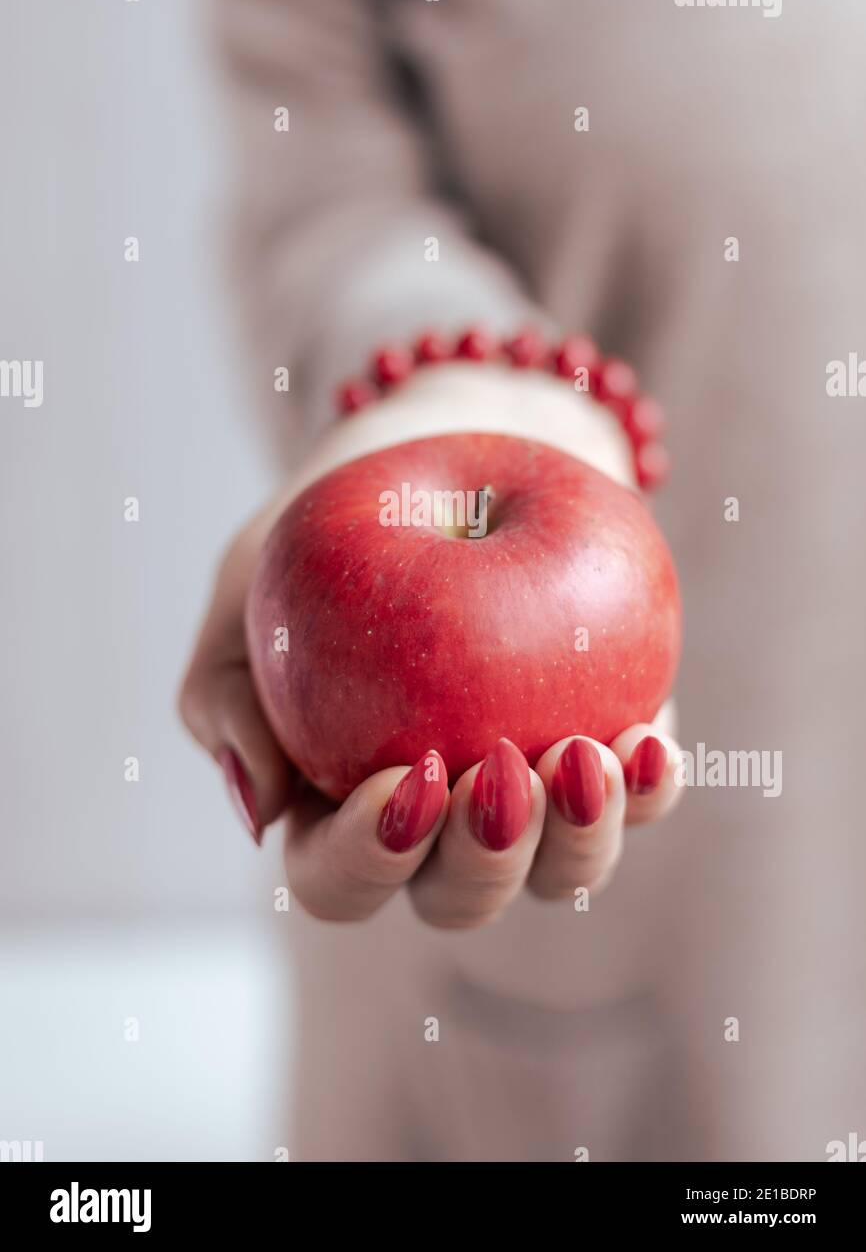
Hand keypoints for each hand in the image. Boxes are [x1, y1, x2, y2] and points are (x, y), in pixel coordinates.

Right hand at [178, 360, 682, 923]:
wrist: (455, 436)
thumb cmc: (335, 516)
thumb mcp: (251, 581)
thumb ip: (223, 693)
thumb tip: (263, 816)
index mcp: (337, 811)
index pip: (340, 880)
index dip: (371, 859)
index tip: (407, 775)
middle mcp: (439, 827)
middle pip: (459, 898)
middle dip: (485, 862)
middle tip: (502, 773)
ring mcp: (535, 801)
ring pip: (561, 873)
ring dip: (581, 840)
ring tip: (586, 759)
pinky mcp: (612, 754)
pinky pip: (643, 799)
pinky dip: (652, 786)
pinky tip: (650, 744)